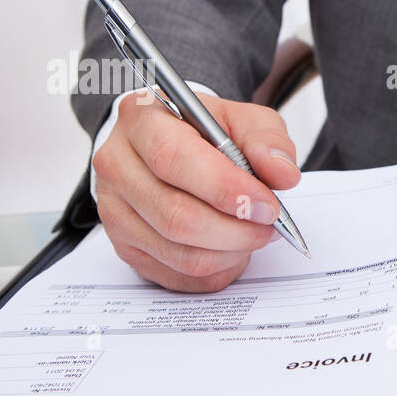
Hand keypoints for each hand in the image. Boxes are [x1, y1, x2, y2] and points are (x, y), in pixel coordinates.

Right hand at [92, 91, 300, 291]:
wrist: (172, 147)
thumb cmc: (206, 133)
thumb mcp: (242, 120)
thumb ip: (267, 140)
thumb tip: (282, 174)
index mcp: (141, 120)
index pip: (174, 159)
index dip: (226, 189)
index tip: (267, 205)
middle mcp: (117, 165)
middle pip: (176, 216)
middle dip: (236, 230)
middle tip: (268, 226)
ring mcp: (114, 211)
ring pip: (179, 253)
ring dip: (230, 253)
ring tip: (254, 235)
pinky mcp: (125, 247)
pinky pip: (177, 275)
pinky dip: (216, 270)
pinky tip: (232, 250)